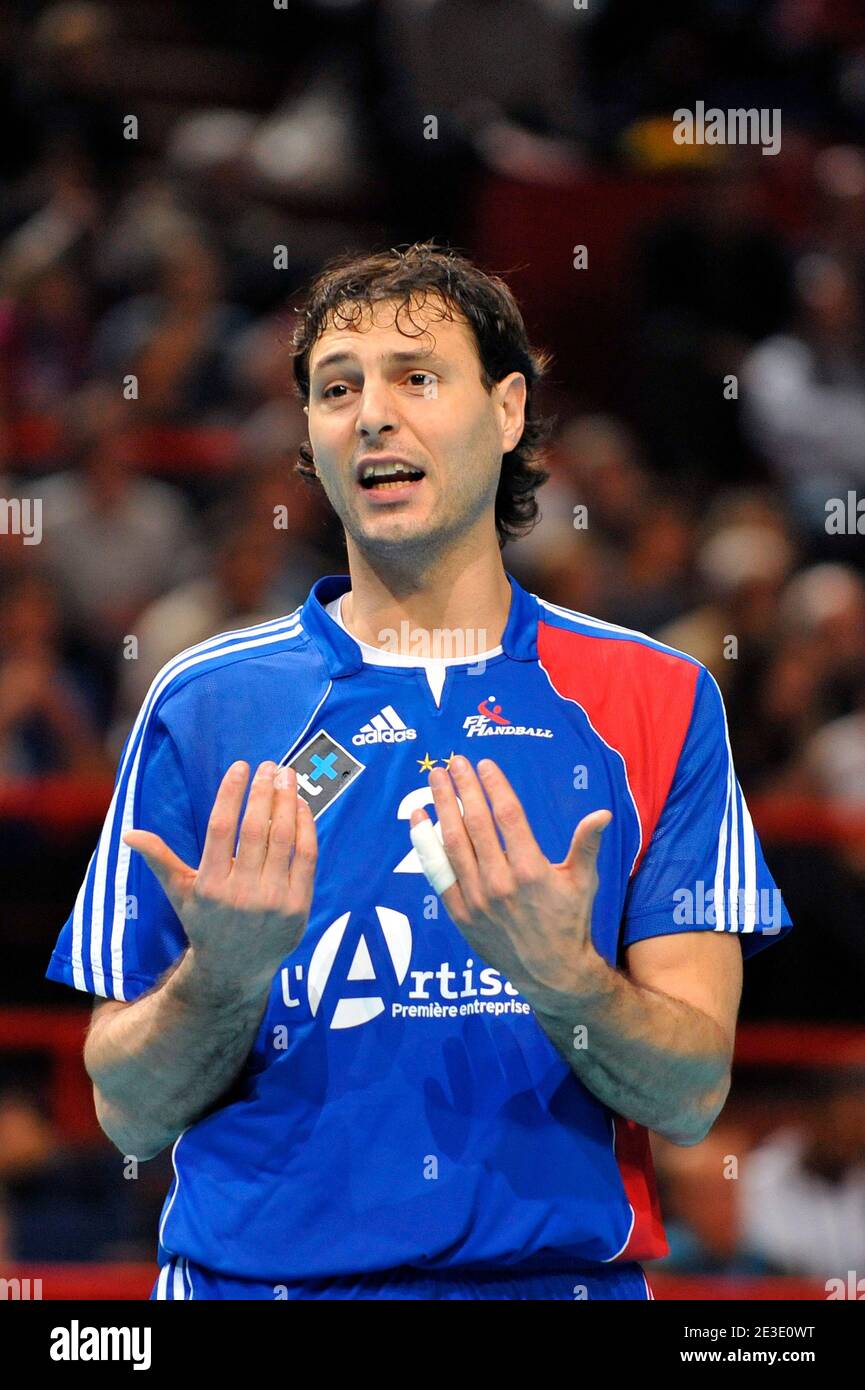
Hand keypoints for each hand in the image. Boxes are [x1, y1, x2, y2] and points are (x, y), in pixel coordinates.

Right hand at [123, 760, 317, 1001]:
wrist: (236, 969)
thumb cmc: (205, 922)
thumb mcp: (180, 893)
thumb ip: (160, 860)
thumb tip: (129, 834)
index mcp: (209, 885)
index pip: (220, 828)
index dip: (230, 793)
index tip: (240, 767)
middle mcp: (241, 893)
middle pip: (254, 830)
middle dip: (263, 792)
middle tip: (269, 766)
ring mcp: (272, 900)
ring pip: (282, 839)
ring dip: (286, 802)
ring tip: (286, 776)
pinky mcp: (297, 905)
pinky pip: (305, 857)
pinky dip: (305, 827)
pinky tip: (301, 805)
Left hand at [410, 755, 610, 1012]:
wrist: (549, 974)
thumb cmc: (569, 922)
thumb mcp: (583, 883)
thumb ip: (586, 845)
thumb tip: (602, 814)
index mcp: (532, 870)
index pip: (507, 816)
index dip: (494, 786)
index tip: (483, 764)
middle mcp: (500, 882)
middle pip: (475, 823)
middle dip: (463, 787)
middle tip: (453, 762)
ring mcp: (476, 898)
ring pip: (452, 842)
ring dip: (441, 806)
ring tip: (434, 779)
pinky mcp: (459, 912)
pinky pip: (437, 871)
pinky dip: (426, 843)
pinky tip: (419, 819)